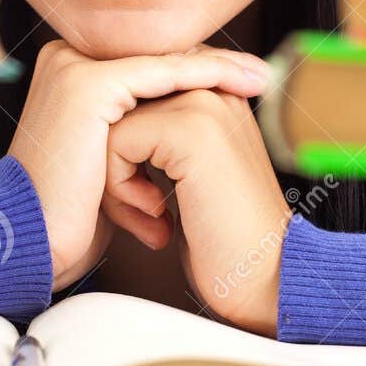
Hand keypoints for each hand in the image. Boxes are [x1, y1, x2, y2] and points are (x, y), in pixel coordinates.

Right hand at [8, 42, 269, 289]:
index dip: (195, 72)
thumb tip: (184, 122)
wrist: (37, 242)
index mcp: (69, 76)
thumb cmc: (73, 217)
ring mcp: (74, 68)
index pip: (145, 66)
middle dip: (212, 68)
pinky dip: (204, 76)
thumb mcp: (111, 163)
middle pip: (156, 59)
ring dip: (217, 69)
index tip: (241, 80)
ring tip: (258, 79)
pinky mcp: (88, 84)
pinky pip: (161, 75)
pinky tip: (238, 81)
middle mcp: (66, 62)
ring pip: (162, 64)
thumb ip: (138, 134)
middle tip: (259, 76)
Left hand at [104, 89, 291, 334]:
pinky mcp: (191, 129)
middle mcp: (212, 88)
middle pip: (118, 107)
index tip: (148, 198)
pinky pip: (117, 141)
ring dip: (116, 178)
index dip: (125, 149)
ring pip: (111, 122)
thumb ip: (158, 136)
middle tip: (145, 211)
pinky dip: (121, 187)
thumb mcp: (188, 174)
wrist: (264, 277)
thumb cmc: (222, 236)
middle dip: (116, 162)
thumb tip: (101, 124)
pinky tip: (155, 215)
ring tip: (150, 215)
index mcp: (215, 93)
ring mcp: (205, 104)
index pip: (134, 97)